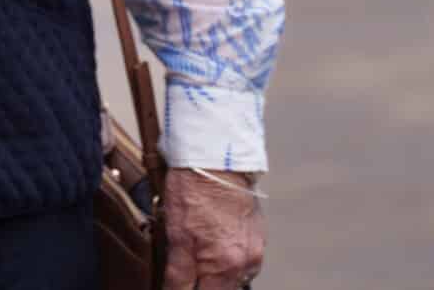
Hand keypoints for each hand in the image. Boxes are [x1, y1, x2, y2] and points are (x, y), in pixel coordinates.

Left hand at [164, 168, 263, 289]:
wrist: (217, 156)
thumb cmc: (194, 189)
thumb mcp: (176, 234)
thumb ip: (178, 273)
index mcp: (224, 265)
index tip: (176, 285)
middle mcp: (245, 262)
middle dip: (203, 285)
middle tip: (185, 274)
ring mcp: (255, 249)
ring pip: (234, 279)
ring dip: (217, 278)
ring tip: (199, 262)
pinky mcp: (258, 236)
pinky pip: (244, 261)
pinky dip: (228, 262)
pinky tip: (214, 248)